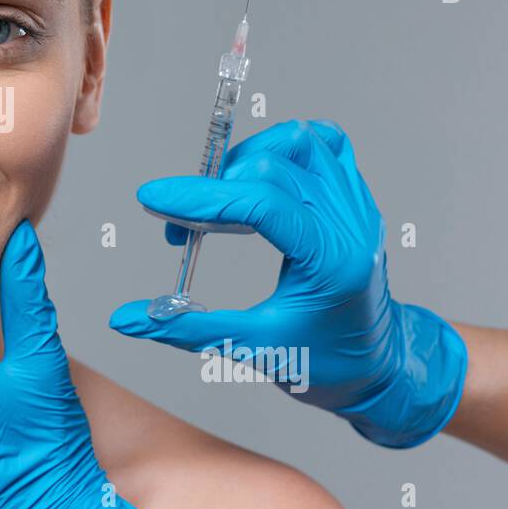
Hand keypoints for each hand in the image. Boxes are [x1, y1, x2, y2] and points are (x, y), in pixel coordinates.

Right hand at [111, 119, 467, 448]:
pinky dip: (282, 148)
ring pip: (298, 142)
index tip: (154, 200)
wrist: (379, 366)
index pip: (263, 203)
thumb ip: (188, 329)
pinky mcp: (354, 195)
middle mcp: (351, 224)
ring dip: (245, 160)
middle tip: (178, 224)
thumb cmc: (327, 363)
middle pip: (274, 167)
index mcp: (332, 262)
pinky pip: (322, 142)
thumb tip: (128, 319)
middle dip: (212, 188)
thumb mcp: (253, 350)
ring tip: (217, 199)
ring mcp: (357, 204)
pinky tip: (256, 177)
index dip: (201, 197)